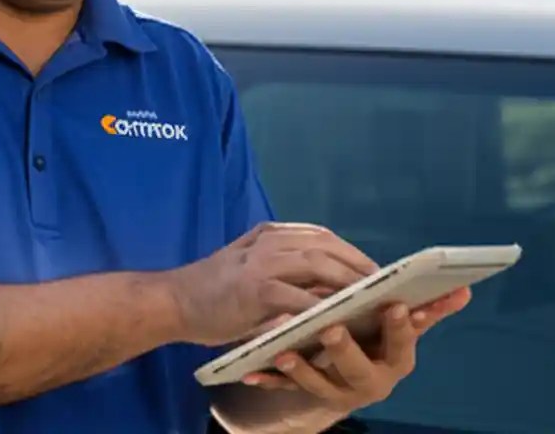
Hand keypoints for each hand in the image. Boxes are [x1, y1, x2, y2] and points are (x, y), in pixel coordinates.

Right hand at [167, 222, 378, 345]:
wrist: (172, 302)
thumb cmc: (214, 293)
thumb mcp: (250, 269)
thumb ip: (284, 270)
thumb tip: (331, 286)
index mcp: (269, 234)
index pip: (321, 236)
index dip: (351, 252)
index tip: (373, 271)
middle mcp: (268, 242)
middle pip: (326, 245)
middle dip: (358, 265)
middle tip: (382, 287)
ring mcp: (261, 263)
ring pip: (318, 264)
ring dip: (348, 282)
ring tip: (368, 301)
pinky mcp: (255, 290)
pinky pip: (298, 297)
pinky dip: (321, 307)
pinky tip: (337, 320)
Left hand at [241, 287, 471, 413]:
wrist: (344, 378)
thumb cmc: (377, 342)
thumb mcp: (400, 328)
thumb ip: (427, 309)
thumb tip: (463, 288)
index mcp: (395, 360)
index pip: (402, 345)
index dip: (400, 328)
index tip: (393, 306)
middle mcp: (369, 383)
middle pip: (358, 370)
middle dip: (345, 349)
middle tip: (331, 328)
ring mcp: (336, 393)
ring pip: (318, 384)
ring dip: (300, 367)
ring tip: (283, 349)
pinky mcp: (305, 396)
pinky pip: (284, 392)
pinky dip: (268, 381)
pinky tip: (250, 372)